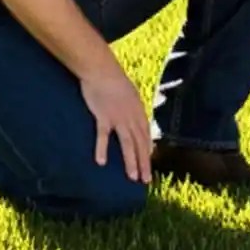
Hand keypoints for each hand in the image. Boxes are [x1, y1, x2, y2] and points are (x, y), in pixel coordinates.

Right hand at [80, 66, 151, 183]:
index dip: (147, 150)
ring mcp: (118, 118)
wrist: (101, 68)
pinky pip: (103, 136)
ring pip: (128, 143)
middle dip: (144, 163)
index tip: (149, 163)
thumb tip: (134, 118)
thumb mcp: (129, 93)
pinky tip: (101, 162)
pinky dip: (102, 149)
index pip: (145, 135)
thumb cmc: (113, 80)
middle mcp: (132, 117)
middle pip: (140, 143)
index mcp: (138, 111)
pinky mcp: (103, 117)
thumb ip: (132, 107)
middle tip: (146, 180)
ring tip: (133, 177)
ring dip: (131, 161)